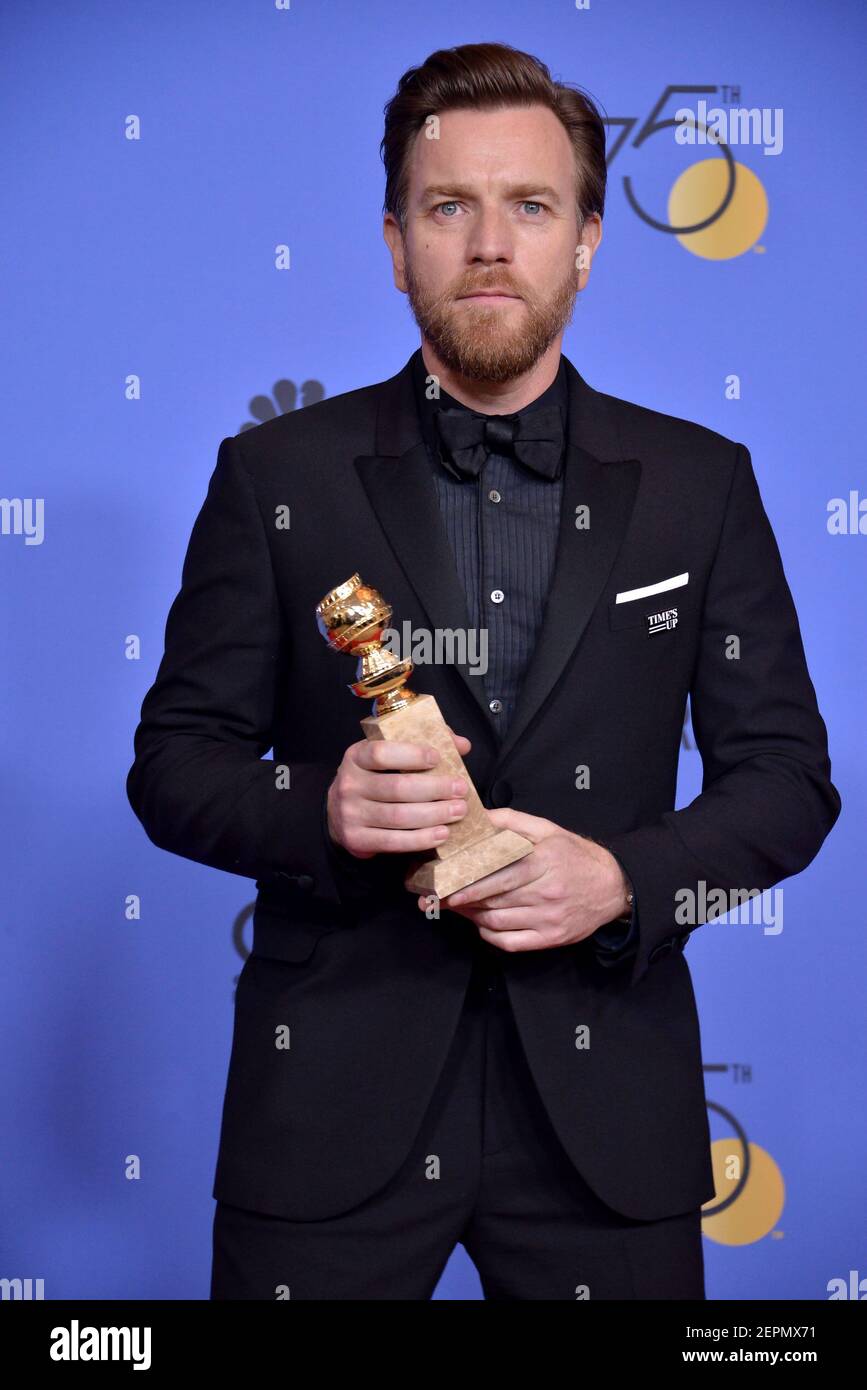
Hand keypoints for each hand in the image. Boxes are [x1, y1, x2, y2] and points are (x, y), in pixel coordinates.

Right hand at [326, 728, 471, 859]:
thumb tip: (462, 745)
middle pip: (397, 787)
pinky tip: (442, 833)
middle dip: (435, 789)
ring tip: (458, 811)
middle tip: (461, 789)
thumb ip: (422, 747)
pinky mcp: (356, 839)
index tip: (438, 758)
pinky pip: (394, 841)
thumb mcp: (387, 757)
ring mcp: (351, 814)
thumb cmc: (374, 779)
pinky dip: (421, 839)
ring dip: (434, 814)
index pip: (381, 753)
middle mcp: (349, 784)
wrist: (339, 812)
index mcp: (356, 757)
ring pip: (398, 816)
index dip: (412, 755)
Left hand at [417, 806, 628, 951]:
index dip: (471, 885)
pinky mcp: (551, 938)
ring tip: (458, 908)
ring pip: (498, 922)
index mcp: (544, 862)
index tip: (448, 886)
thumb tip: (479, 816)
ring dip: (473, 917)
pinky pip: (511, 942)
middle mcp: (547, 892)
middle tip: (439, 899)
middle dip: (463, 902)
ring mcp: (549, 919)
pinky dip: (490, 935)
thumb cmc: (575, 855)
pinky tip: (482, 924)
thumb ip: (512, 821)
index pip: (500, 877)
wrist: (612, 886)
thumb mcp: (548, 830)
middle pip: (494, 901)